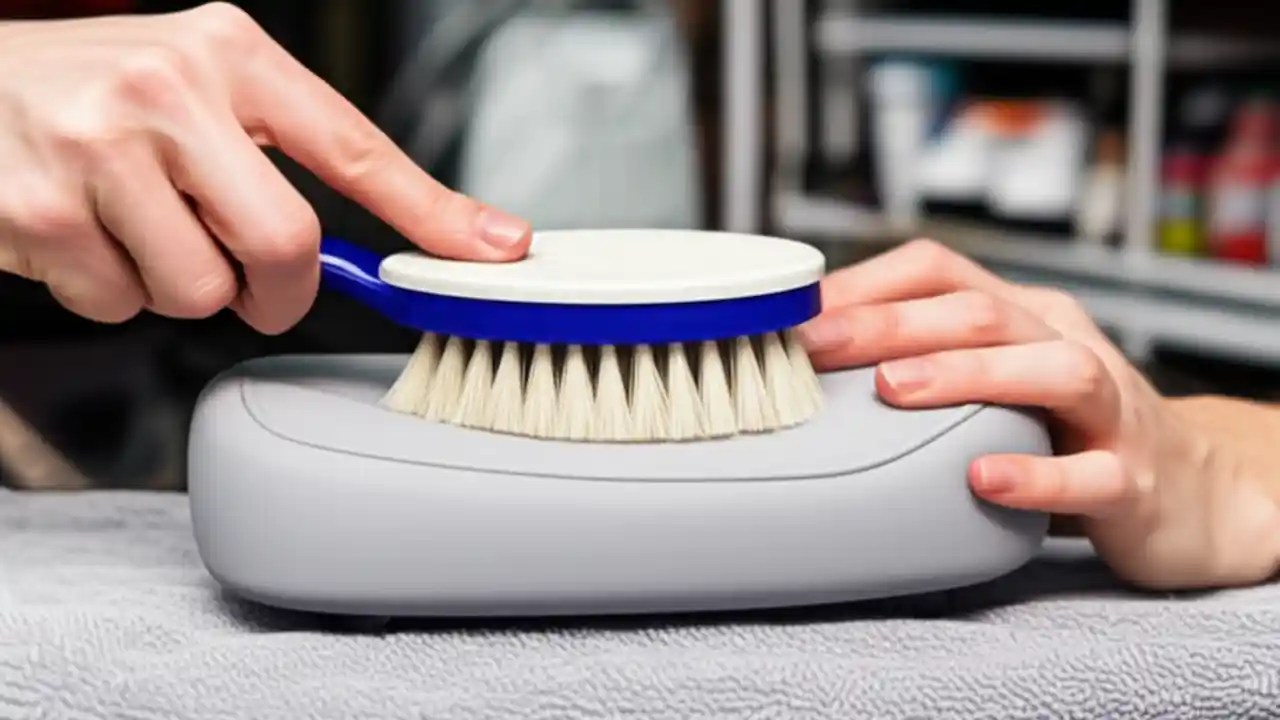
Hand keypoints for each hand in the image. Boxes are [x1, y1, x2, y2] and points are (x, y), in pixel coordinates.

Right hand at [0, 3, 530, 332]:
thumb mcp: (203, 89)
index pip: (357, 147)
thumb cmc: (97, 91)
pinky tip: (84, 233)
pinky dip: (111, 291)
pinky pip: (119, 305)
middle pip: (286, 245)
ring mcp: (98, 147)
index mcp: (229, 54)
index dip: (434, 213)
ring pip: (199, 292)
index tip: (494, 249)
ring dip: (181, 286)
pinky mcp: (39, 208)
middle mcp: (168, 89)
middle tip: (246, 275)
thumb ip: (290, 155)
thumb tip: (416, 230)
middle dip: (276, 290)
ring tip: (136, 227)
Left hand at [799, 239, 1279, 590]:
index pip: (943, 270)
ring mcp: (1109, 410)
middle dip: (888, 321)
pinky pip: (1089, 473)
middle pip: (980, 311)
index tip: (796, 312)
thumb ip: (932, 360)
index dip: (866, 284)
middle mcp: (1065, 344)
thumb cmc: (1071, 430)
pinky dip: (1036, 474)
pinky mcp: (1134, 478)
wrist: (1195, 490)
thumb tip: (819, 357)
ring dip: (965, 373)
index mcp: (1024, 315)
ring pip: (1049, 369)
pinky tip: (983, 479)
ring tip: (893, 388)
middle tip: (816, 343)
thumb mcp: (1001, 379)